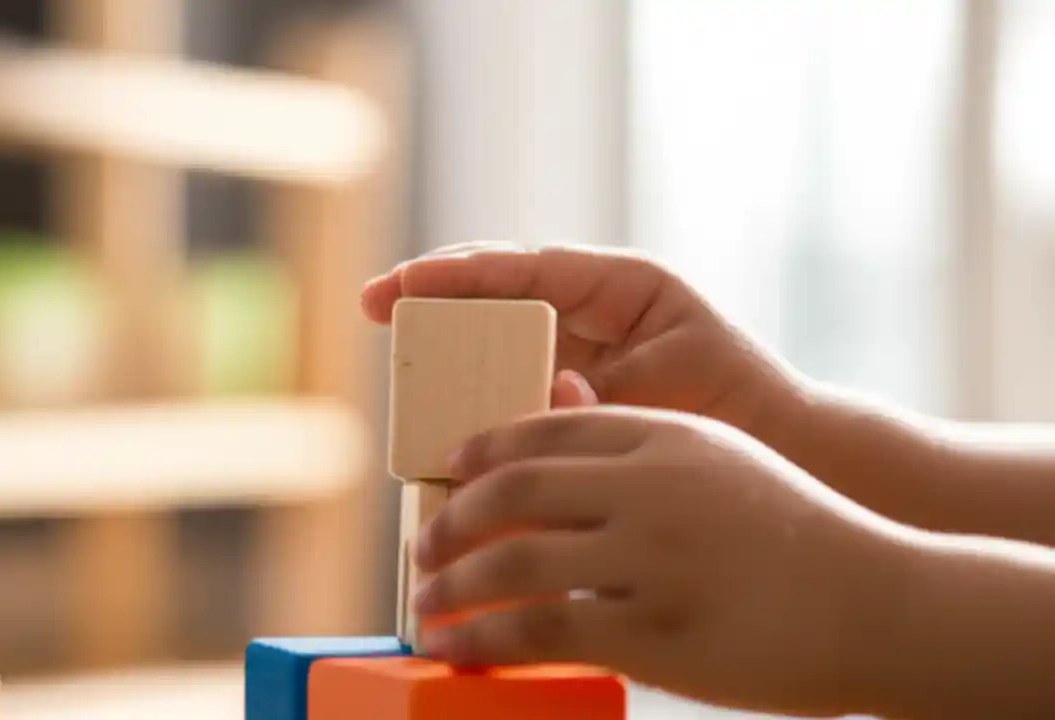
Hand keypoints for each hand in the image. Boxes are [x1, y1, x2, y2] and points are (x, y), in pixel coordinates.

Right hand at [361, 243, 805, 437]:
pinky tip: (439, 406)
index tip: (404, 282)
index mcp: (617, 284)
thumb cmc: (731, 400)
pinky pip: (507, 378)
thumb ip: (604, 390)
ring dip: (447, 340)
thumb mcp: (669, 385)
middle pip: (496, 287)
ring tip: (397, 352)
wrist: (769, 443)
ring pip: (493, 330)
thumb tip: (552, 391)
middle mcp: (585, 307)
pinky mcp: (563, 384)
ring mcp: (570, 344)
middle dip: (436, 292)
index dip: (460, 271)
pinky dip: (473, 389)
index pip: (524, 266)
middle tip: (376, 303)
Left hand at [412, 406, 906, 717]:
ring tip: (425, 607)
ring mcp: (651, 557)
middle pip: (514, 488)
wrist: (882, 602)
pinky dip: (486, 639)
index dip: (482, 451)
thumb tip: (556, 471)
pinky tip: (459, 650)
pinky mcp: (655, 630)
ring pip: (514, 561)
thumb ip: (644, 458)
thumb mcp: (722, 465)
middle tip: (423, 548)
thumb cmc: (798, 535)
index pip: (545, 429)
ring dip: (453, 587)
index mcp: (665, 436)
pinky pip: (542, 630)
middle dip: (452, 519)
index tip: (450, 473)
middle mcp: (650, 485)